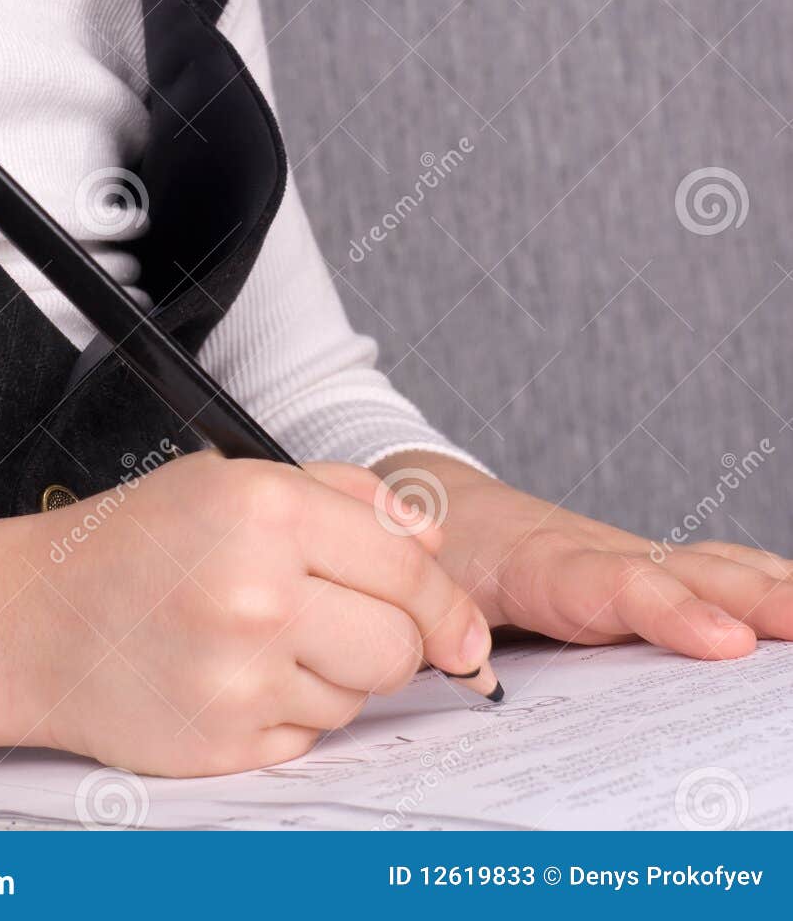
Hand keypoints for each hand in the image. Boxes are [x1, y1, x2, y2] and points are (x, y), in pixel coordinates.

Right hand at [0, 450, 499, 777]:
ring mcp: (238, 678)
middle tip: (348, 620)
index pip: (407, 568)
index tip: (462, 627)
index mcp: (266, 511)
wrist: (33, 620)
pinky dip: (292, 710)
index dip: (447, 603)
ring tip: (268, 637)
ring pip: (359, 695)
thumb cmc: (136, 541)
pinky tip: (239, 674)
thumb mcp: (235, 478)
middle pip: (398, 646)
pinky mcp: (222, 744)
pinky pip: (310, 736)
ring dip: (337, 672)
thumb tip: (435, 544)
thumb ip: (347, 497)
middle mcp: (257, 595)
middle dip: (394, 638)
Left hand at [370, 451, 792, 661]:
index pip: (612, 587)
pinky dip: (759, 585)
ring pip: (709, 567)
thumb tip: (472, 674)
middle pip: (685, 571)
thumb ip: (441, 634)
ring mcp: (627, 559)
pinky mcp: (642, 571)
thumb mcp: (422, 590)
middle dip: (753, 600)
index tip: (725, 643)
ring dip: (769, 591)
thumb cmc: (436, 553)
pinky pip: (709, 572)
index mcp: (537, 565)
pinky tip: (792, 603)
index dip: (670, 613)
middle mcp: (595, 554)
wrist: (441, 503)